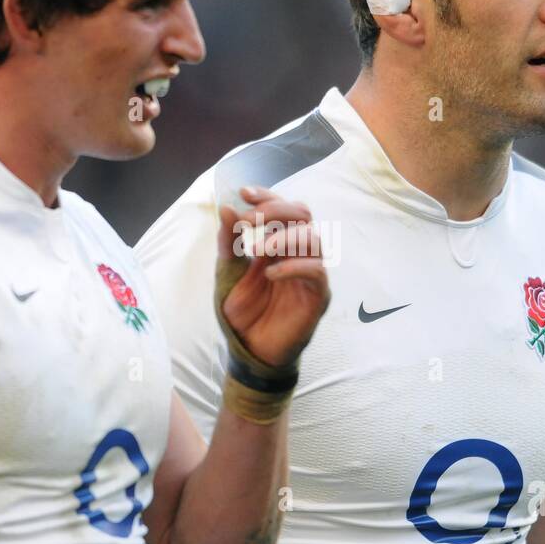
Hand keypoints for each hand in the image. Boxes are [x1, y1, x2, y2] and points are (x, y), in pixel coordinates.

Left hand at [216, 186, 329, 367]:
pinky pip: (316, 270)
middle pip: (302, 214)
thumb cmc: (243, 313)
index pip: (283, 208)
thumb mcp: (228, 273)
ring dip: (282, 237)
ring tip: (256, 250)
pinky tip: (269, 274)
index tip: (244, 193)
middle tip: (249, 222)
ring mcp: (310, 272)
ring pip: (312, 237)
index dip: (267, 196)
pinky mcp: (318, 295)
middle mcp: (298, 253)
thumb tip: (227, 208)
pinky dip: (292, 266)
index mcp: (278, 243)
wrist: (250, 350)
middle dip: (275, 210)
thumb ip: (228, 243)